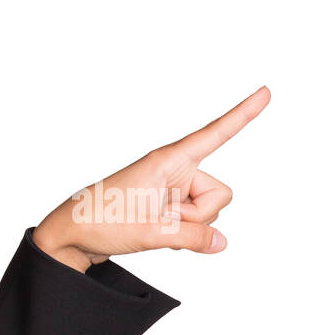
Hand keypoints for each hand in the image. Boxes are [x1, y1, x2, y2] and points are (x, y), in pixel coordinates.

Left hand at [33, 86, 270, 272]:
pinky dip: (180, 234)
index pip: (214, 135)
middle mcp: (172, 171)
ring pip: (207, 212)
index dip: (242, 114)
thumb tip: (221, 242)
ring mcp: (169, 192)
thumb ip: (192, 238)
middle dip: (199, 216)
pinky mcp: (165, 208)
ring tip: (149, 226)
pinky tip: (153, 234)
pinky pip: (192, 223)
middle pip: (219, 195)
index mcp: (168, 161)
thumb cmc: (98, 222)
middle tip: (160, 220)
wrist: (67, 237)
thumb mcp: (150, 232)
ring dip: (186, 227)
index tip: (266, 91)